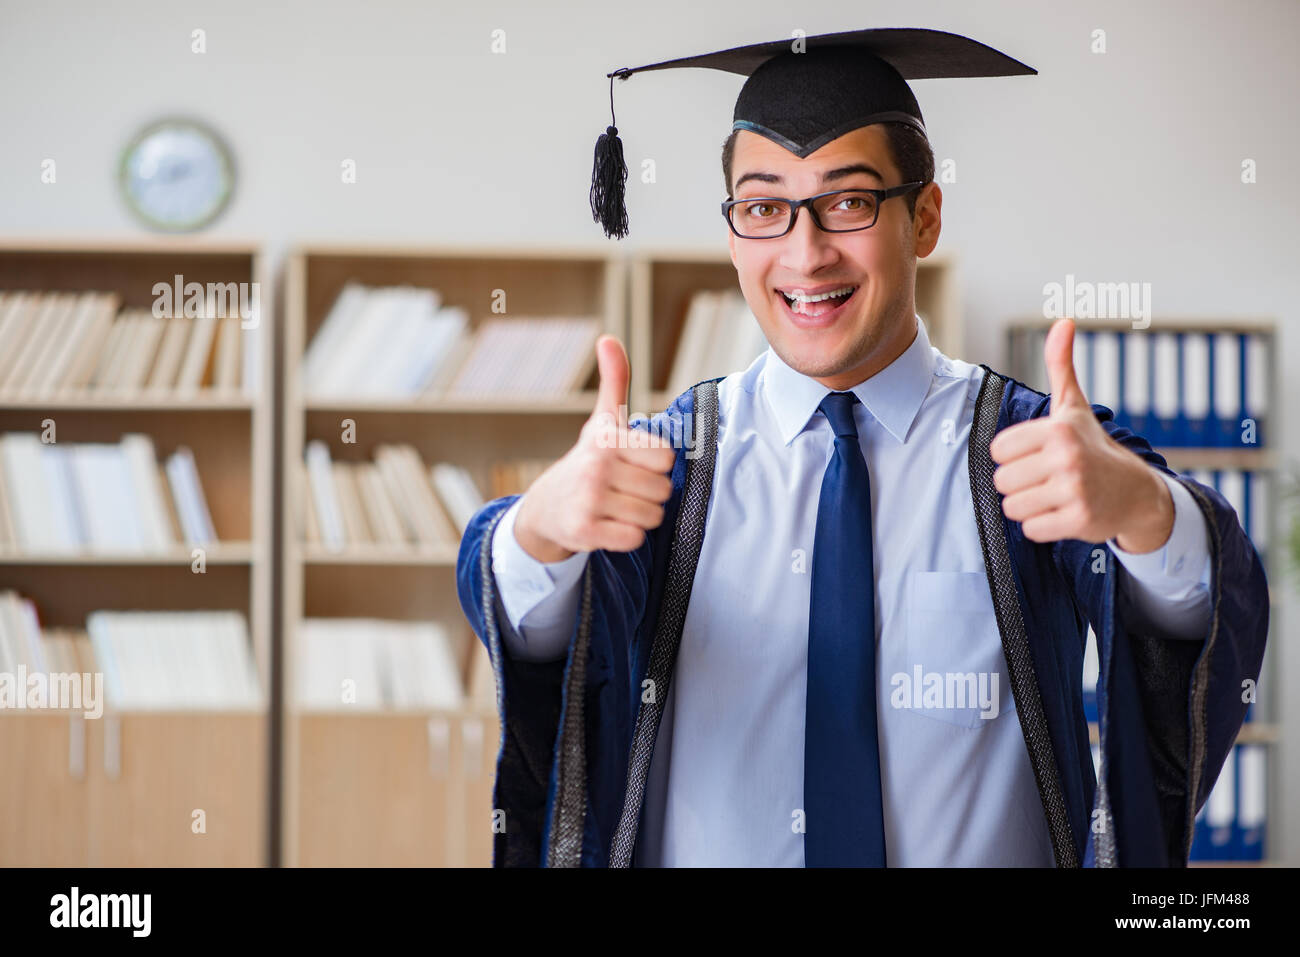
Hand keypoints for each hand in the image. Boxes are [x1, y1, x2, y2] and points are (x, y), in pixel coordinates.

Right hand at [514, 335, 677, 561]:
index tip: (632, 465)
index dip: (654, 466)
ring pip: (652, 516)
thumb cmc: (587, 462)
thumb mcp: (601, 422)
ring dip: (639, 517)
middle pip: (663, 490)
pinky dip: (627, 537)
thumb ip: (614, 381)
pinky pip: (634, 538)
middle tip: (623, 490)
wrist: (546, 508)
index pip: (667, 458)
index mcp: (608, 439)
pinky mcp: (584, 531)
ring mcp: (589, 500)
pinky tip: (608, 526)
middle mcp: (596, 467)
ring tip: (616, 508)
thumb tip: (608, 339)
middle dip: (649, 495)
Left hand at [989, 319, 1173, 550]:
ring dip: (1028, 505)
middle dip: (1019, 483)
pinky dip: (1042, 526)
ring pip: (1013, 506)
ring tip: (1053, 494)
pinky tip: (1062, 512)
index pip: (998, 450)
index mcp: (1058, 428)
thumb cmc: (1093, 446)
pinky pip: (1031, 529)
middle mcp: (1066, 457)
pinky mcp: (1078, 521)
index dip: (1013, 455)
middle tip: (1046, 478)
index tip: (1037, 454)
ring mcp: (1074, 490)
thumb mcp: (1074, 405)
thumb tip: (1063, 320)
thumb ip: (1061, 364)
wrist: (1136, 492)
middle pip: (1001, 480)